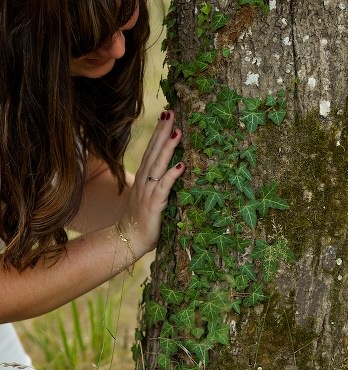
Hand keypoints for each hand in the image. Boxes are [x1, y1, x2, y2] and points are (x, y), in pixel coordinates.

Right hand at [118, 111, 185, 255]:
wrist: (128, 240)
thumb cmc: (142, 220)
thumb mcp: (150, 197)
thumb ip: (158, 184)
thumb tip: (172, 172)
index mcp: (144, 178)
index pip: (151, 151)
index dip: (158, 134)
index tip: (166, 116)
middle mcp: (145, 181)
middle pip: (154, 151)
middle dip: (163, 132)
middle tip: (171, 112)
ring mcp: (148, 192)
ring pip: (158, 166)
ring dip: (168, 148)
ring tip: (178, 132)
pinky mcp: (154, 205)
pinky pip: (164, 188)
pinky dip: (172, 176)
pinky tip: (181, 165)